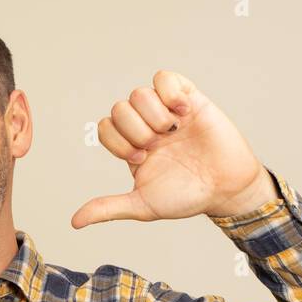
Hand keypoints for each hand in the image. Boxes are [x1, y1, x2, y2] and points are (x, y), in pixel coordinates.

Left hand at [71, 70, 276, 226]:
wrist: (226, 188)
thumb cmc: (187, 197)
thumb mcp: (143, 205)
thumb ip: (108, 208)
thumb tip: (75, 222)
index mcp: (132, 146)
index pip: (105, 128)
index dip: (118, 142)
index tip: (141, 158)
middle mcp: (146, 126)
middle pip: (119, 108)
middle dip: (135, 130)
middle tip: (157, 146)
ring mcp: (166, 111)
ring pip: (139, 93)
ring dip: (153, 115)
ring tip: (173, 130)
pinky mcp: (189, 98)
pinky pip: (165, 78)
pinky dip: (169, 92)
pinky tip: (182, 112)